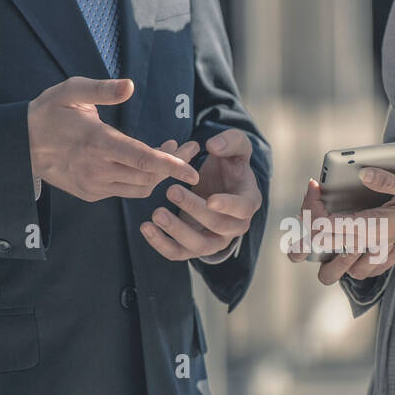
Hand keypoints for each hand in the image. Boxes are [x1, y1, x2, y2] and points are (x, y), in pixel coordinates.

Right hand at [27, 77, 199, 201]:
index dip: (171, 166)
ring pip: (140, 187)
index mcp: (97, 143)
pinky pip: (127, 190)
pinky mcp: (92, 193)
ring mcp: (95, 185)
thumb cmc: (49, 112)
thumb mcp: (71, 91)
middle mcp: (98, 169)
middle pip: (149, 175)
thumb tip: (129, 86)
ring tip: (171, 152)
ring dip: (160, 173)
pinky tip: (148, 162)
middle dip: (174, 164)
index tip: (193, 170)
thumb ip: (102, 90)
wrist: (21, 145)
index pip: (143, 160)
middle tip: (189, 147)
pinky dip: (143, 179)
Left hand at [141, 128, 261, 260]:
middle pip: (217, 226)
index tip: (211, 199)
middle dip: (194, 210)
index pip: (242, 209)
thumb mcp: (236, 147)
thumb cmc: (229, 166)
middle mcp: (235, 226)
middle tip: (171, 190)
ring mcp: (215, 240)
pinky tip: (146, 228)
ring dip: (176, 232)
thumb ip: (231, 141)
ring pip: (198, 245)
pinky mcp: (194, 247)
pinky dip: (161, 244)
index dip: (228, 206)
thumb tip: (214, 146)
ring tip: (156, 214)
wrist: (219, 185)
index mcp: (248, 201)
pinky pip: (178, 253)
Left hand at [286, 178, 394, 285]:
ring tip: (322, 222)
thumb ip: (386, 180)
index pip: (325, 226)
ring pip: (336, 268)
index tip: (315, 187)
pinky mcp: (379, 254)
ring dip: (325, 249)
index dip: (312, 207)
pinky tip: (347, 237)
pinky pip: (356, 269)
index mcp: (371, 227)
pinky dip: (347, 257)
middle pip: (322, 248)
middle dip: (308, 230)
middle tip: (313, 204)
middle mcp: (368, 243)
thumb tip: (363, 172)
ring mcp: (372, 252)